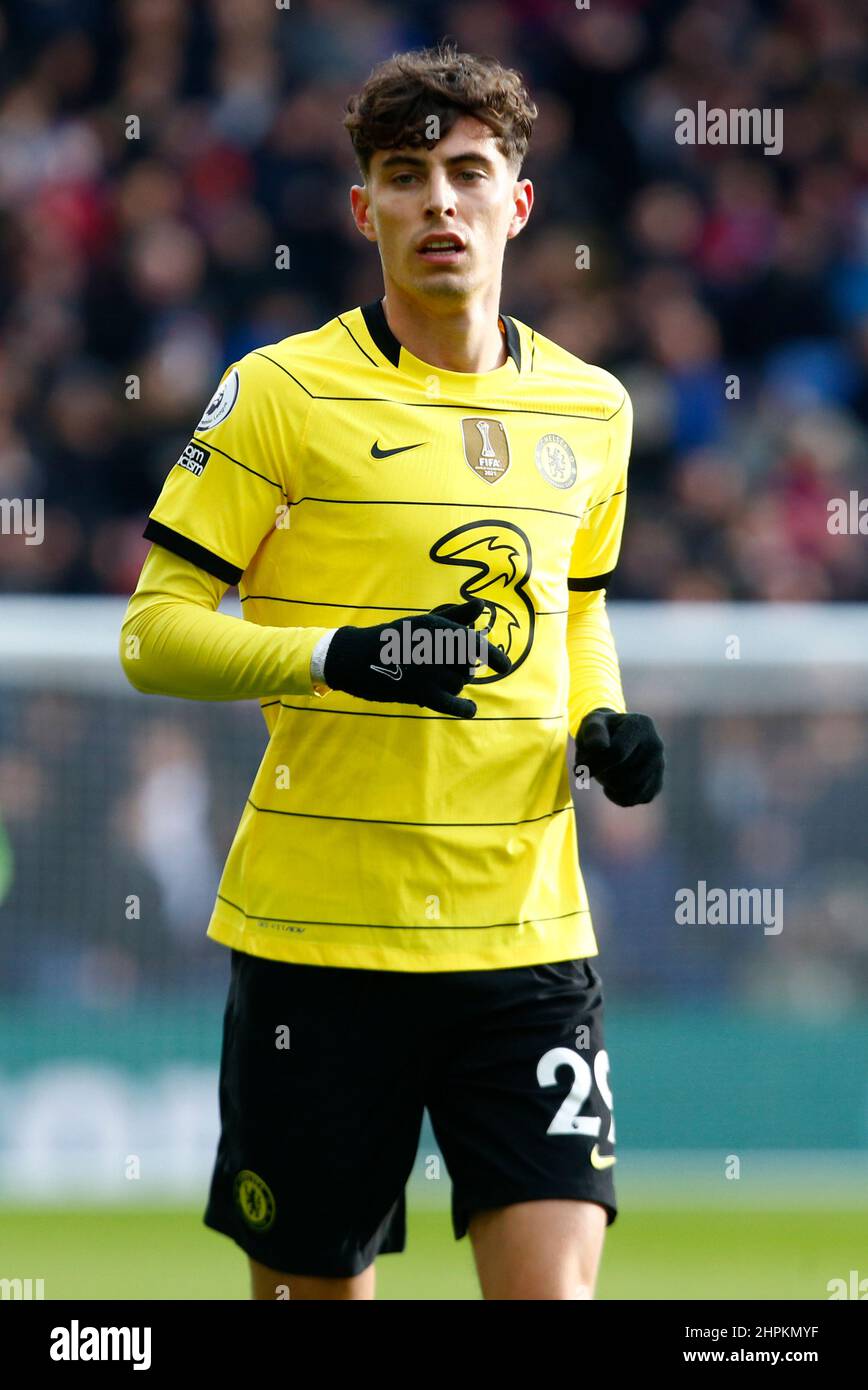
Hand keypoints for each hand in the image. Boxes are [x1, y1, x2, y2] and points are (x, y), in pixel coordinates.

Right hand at [324, 597, 510, 717]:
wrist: (357, 657)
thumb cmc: (395, 637)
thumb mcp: (424, 622)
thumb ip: (455, 615)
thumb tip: (482, 605)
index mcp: (436, 627)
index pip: (474, 644)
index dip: (494, 656)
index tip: (505, 666)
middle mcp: (434, 647)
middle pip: (467, 666)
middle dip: (463, 669)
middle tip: (444, 668)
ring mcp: (427, 671)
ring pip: (458, 683)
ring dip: (454, 684)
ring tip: (435, 680)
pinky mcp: (419, 693)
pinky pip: (450, 704)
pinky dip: (464, 708)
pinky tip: (471, 708)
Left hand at [573, 707, 663, 805]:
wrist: (614, 737)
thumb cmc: (600, 730)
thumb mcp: (592, 723)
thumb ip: (593, 733)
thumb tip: (599, 748)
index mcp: (641, 725)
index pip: (617, 753)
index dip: (594, 765)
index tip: (578, 769)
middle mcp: (656, 745)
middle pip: (622, 776)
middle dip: (601, 775)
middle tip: (595, 765)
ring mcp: (659, 765)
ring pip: (629, 791)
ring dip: (609, 786)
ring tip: (605, 772)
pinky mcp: (657, 783)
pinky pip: (634, 800)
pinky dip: (618, 797)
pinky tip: (612, 784)